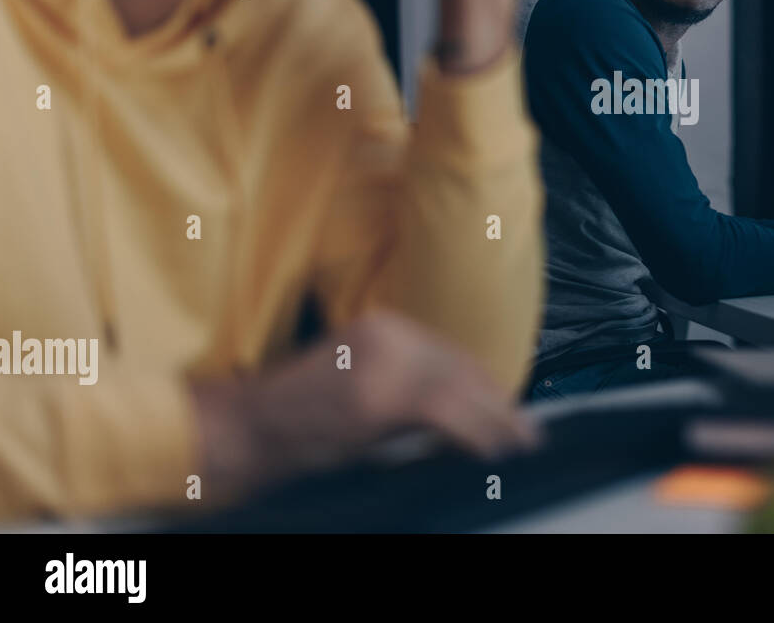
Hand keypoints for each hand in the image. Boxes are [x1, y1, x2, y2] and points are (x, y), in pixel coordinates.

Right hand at [191, 310, 539, 504]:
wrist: (245, 429)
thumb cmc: (296, 416)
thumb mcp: (358, 381)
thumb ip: (404, 382)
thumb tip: (462, 406)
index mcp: (383, 326)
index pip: (451, 353)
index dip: (486, 384)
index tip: (510, 407)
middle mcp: (388, 334)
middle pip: (462, 368)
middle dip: (497, 401)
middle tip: (527, 430)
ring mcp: (384, 362)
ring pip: (461, 389)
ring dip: (497, 419)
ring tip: (522, 442)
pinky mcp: (380, 396)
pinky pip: (445, 411)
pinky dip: (478, 431)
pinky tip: (496, 447)